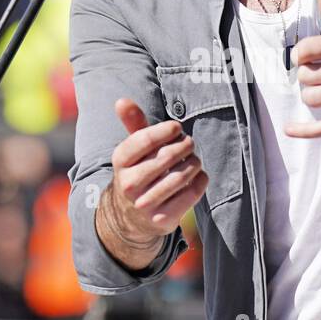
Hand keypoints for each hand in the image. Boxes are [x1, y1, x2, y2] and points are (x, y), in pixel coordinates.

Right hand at [107, 98, 208, 236]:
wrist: (130, 216)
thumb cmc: (139, 171)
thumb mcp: (132, 149)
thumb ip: (132, 123)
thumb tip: (122, 100)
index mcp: (120, 161)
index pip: (144, 140)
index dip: (166, 130)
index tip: (177, 128)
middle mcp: (128, 184)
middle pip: (167, 156)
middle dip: (185, 145)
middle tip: (189, 143)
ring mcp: (145, 204)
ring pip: (182, 175)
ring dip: (194, 162)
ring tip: (193, 159)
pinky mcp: (162, 219)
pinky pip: (191, 193)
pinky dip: (200, 180)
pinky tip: (197, 176)